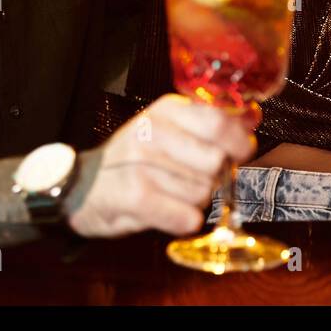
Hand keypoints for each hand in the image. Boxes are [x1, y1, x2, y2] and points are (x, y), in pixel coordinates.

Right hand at [65, 94, 256, 238]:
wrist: (80, 186)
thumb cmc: (132, 160)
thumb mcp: (166, 129)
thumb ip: (205, 127)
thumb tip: (250, 127)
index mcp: (166, 110)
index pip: (219, 122)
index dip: (238, 143)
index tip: (239, 154)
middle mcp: (153, 131)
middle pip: (216, 162)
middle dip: (212, 178)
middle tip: (191, 178)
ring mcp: (141, 163)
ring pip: (203, 193)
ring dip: (193, 201)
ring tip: (168, 192)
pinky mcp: (134, 196)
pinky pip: (186, 217)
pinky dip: (182, 220)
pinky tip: (167, 211)